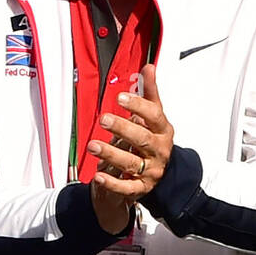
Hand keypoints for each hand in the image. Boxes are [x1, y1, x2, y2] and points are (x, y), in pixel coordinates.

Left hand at [88, 64, 174, 202]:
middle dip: (122, 128)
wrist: (159, 173)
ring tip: (92, 145)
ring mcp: (151, 171)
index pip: (154, 116)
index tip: (120, 97)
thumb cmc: (152, 139)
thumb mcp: (153, 117)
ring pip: (131, 163)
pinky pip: (127, 188)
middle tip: (103, 118)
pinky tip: (98, 176)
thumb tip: (149, 67)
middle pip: (142, 139)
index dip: (138, 105)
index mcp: (163, 130)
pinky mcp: (141, 188)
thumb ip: (149, 93)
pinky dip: (112, 183)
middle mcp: (159, 151)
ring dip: (111, 154)